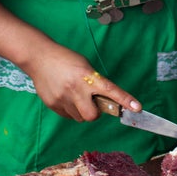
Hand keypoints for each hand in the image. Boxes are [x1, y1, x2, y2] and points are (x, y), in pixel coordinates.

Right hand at [0, 1, 141, 121]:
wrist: (39, 58)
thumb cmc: (66, 60)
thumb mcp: (85, 66)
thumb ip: (95, 83)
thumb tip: (106, 100)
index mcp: (87, 76)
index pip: (110, 91)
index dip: (125, 100)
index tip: (137, 108)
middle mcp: (76, 89)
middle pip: (92, 115)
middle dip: (95, 113)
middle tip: (92, 102)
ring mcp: (62, 98)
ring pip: (79, 117)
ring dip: (81, 110)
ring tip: (74, 95)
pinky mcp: (53, 104)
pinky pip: (68, 115)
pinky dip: (70, 109)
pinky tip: (64, 95)